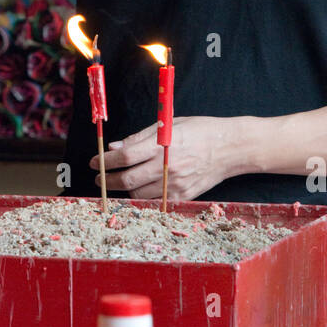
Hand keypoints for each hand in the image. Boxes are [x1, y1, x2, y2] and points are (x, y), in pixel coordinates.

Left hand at [91, 115, 240, 201]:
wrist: (231, 148)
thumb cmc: (200, 130)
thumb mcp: (170, 124)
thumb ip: (140, 137)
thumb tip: (115, 146)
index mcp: (163, 144)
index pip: (125, 156)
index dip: (106, 161)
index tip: (94, 162)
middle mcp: (168, 166)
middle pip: (128, 180)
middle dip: (108, 180)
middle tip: (99, 178)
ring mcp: (177, 184)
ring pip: (139, 195)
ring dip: (124, 190)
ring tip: (119, 183)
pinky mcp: (184, 196)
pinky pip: (156, 203)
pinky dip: (142, 198)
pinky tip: (138, 191)